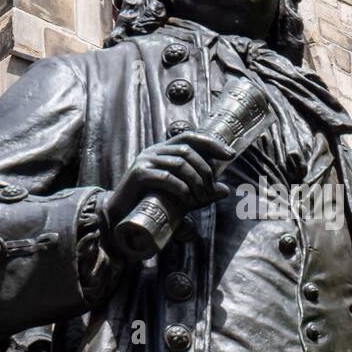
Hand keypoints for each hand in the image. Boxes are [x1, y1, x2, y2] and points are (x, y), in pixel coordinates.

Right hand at [104, 129, 236, 226]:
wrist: (121, 214)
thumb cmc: (153, 203)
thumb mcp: (182, 196)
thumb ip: (202, 192)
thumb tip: (226, 190)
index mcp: (164, 150)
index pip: (191, 137)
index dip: (212, 144)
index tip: (230, 155)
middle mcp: (154, 151)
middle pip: (187, 151)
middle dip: (205, 170)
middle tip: (211, 189)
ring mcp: (145, 161)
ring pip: (179, 163)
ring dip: (196, 181)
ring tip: (201, 197)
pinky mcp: (138, 175)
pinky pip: (165, 177)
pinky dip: (180, 188)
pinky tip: (187, 198)